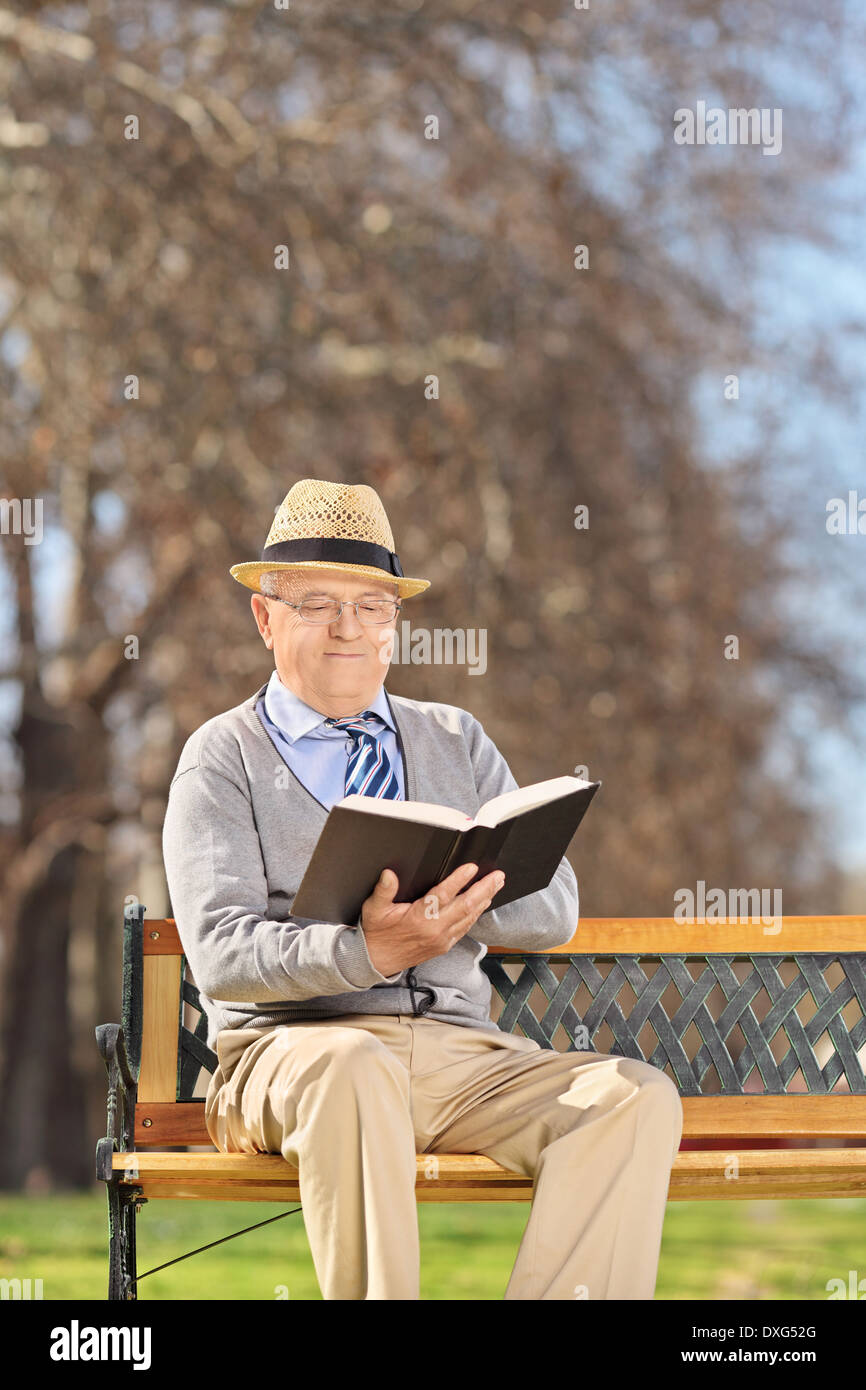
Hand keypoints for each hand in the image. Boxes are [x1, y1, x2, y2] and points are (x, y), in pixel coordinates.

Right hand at [359, 861, 504, 977]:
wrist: (376, 960)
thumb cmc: (376, 932)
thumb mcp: (373, 909)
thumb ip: (383, 890)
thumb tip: (389, 874)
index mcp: (419, 918)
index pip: (443, 895)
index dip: (458, 880)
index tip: (472, 868)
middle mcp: (434, 929)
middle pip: (465, 906)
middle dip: (484, 889)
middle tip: (498, 876)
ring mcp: (442, 939)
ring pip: (469, 917)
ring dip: (484, 900)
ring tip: (496, 885)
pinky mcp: (444, 945)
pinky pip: (465, 928)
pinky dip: (476, 915)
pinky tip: (483, 904)